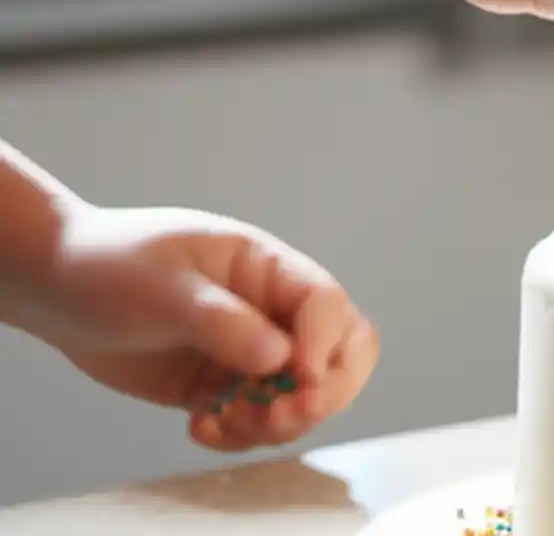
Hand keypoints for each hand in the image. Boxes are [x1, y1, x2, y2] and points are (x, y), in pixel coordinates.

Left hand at [32, 205, 377, 451]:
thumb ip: (223, 321)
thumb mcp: (164, 286)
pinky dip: (242, 436)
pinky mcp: (228, 386)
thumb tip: (279, 360)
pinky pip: (261, 421)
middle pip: (344, 353)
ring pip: (307, 396)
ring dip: (279, 422)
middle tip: (280, 416)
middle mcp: (273, 310)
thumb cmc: (111, 264)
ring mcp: (254, 351)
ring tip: (224, 421)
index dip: (323, 343)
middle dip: (325, 393)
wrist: (61, 290)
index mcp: (268, 268)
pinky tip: (200, 428)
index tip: (296, 378)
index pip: (325, 304)